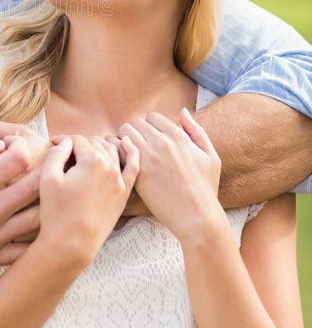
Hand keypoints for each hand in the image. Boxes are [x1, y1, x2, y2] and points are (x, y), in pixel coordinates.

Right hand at [0, 134, 41, 280]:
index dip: (20, 146)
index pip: (19, 158)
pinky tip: (32, 223)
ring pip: (38, 219)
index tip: (12, 146)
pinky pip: (26, 250)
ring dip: (44, 202)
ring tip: (38, 192)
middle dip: (42, 170)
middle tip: (35, 165)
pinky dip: (36, 235)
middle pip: (37, 187)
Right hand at [37, 134, 138, 269]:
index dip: (63, 140)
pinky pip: (133, 167)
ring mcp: (120, 180)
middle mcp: (110, 167)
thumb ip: (57, 153)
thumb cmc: (57, 212)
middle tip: (66, 151)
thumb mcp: (48, 178)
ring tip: (86, 150)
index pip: (77, 140)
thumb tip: (66, 142)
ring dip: (99, 146)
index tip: (53, 143)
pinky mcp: (124, 193)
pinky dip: (132, 153)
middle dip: (79, 144)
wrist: (72, 243)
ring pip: (112, 151)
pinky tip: (127, 143)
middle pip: (94, 144)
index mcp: (91, 160)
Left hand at [118, 109, 223, 241]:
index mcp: (179, 136)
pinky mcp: (137, 171)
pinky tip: (123, 162)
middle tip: (136, 146)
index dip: (150, 127)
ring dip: (124, 139)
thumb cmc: (206, 188)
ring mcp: (148, 156)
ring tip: (128, 153)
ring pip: (125, 132)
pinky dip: (117, 150)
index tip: (149, 139)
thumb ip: (196, 131)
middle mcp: (162, 142)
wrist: (197, 216)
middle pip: (137, 123)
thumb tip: (183, 111)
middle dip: (135, 132)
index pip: (153, 117)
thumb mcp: (210, 156)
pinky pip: (118, 149)